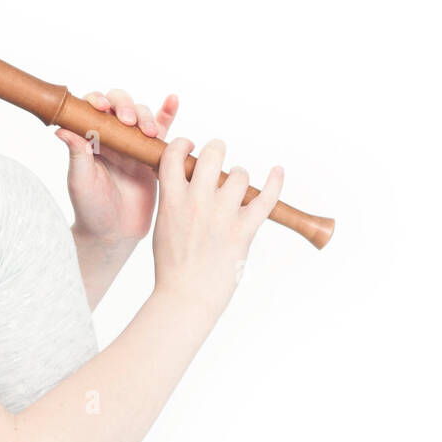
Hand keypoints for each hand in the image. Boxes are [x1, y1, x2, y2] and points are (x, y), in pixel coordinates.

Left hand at [58, 88, 179, 246]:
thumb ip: (76, 153)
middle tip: (129, 122)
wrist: (114, 232)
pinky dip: (168, 112)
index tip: (101, 108)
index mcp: (90, 138)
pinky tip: (173, 100)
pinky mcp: (152, 153)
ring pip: (142, 115)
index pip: (93, 109)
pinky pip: (163, 129)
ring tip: (149, 132)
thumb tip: (60, 128)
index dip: (97, 101)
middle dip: (125, 106)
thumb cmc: (91, 207)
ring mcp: (133, 143)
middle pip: (120, 105)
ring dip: (146, 116)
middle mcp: (111, 136)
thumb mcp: (81, 180)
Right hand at [151, 137, 283, 319]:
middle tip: (217, 157)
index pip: (174, 155)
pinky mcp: (243, 231)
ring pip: (238, 174)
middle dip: (216, 150)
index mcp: (172, 201)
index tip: (189, 147)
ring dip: (238, 176)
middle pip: (212, 154)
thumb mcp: (163, 227)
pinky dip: (275, 181)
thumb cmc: (173, 266)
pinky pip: (265, 198)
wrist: (186, 297)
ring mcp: (222, 216)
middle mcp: (197, 203)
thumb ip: (174, 200)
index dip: (183, 145)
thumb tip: (187, 179)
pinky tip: (278, 171)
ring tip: (235, 186)